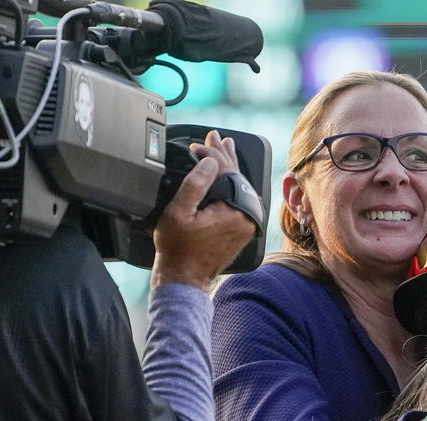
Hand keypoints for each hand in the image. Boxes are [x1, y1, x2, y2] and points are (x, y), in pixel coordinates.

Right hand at [151, 130, 255, 290]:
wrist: (184, 278)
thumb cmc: (178, 250)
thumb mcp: (179, 212)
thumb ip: (195, 183)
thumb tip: (209, 160)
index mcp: (236, 212)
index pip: (227, 171)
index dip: (212, 153)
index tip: (200, 142)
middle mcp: (247, 218)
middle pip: (237, 177)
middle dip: (223, 154)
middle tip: (215, 136)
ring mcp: (246, 224)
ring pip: (239, 187)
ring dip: (229, 166)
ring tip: (223, 147)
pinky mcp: (241, 228)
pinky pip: (239, 199)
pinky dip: (231, 183)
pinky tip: (225, 173)